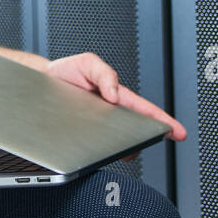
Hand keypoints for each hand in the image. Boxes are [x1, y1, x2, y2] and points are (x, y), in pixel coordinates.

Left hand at [46, 52, 186, 160]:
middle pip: (134, 132)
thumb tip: (115, 95)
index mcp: (116, 97)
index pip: (144, 110)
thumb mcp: (87, 63)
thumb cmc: (65, 73)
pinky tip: (94, 155)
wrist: (38, 84)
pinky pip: (93, 150)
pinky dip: (98, 154)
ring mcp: (96, 129)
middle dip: (144, 140)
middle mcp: (109, 115)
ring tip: (119, 150)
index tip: (179, 132)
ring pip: (115, 144)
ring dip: (120, 149)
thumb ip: (104, 74)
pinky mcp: (81, 139)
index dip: (164, 121)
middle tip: (143, 145)